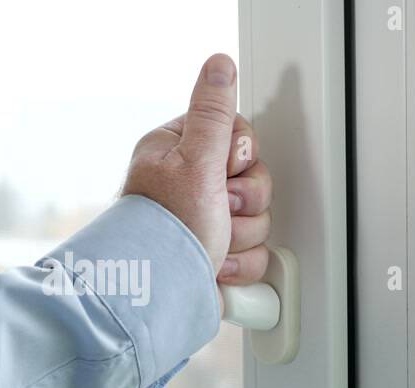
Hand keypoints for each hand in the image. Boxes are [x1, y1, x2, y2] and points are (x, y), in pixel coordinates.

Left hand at [122, 54, 272, 307]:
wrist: (158, 295)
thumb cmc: (167, 231)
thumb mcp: (196, 161)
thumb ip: (213, 113)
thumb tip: (218, 65)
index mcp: (176, 152)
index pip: (236, 136)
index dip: (239, 156)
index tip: (224, 168)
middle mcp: (187, 185)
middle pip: (252, 178)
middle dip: (243, 201)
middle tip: (219, 208)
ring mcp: (203, 222)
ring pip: (255, 217)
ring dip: (240, 235)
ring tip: (212, 242)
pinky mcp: (215, 255)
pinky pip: (252, 253)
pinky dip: (238, 264)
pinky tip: (214, 265)